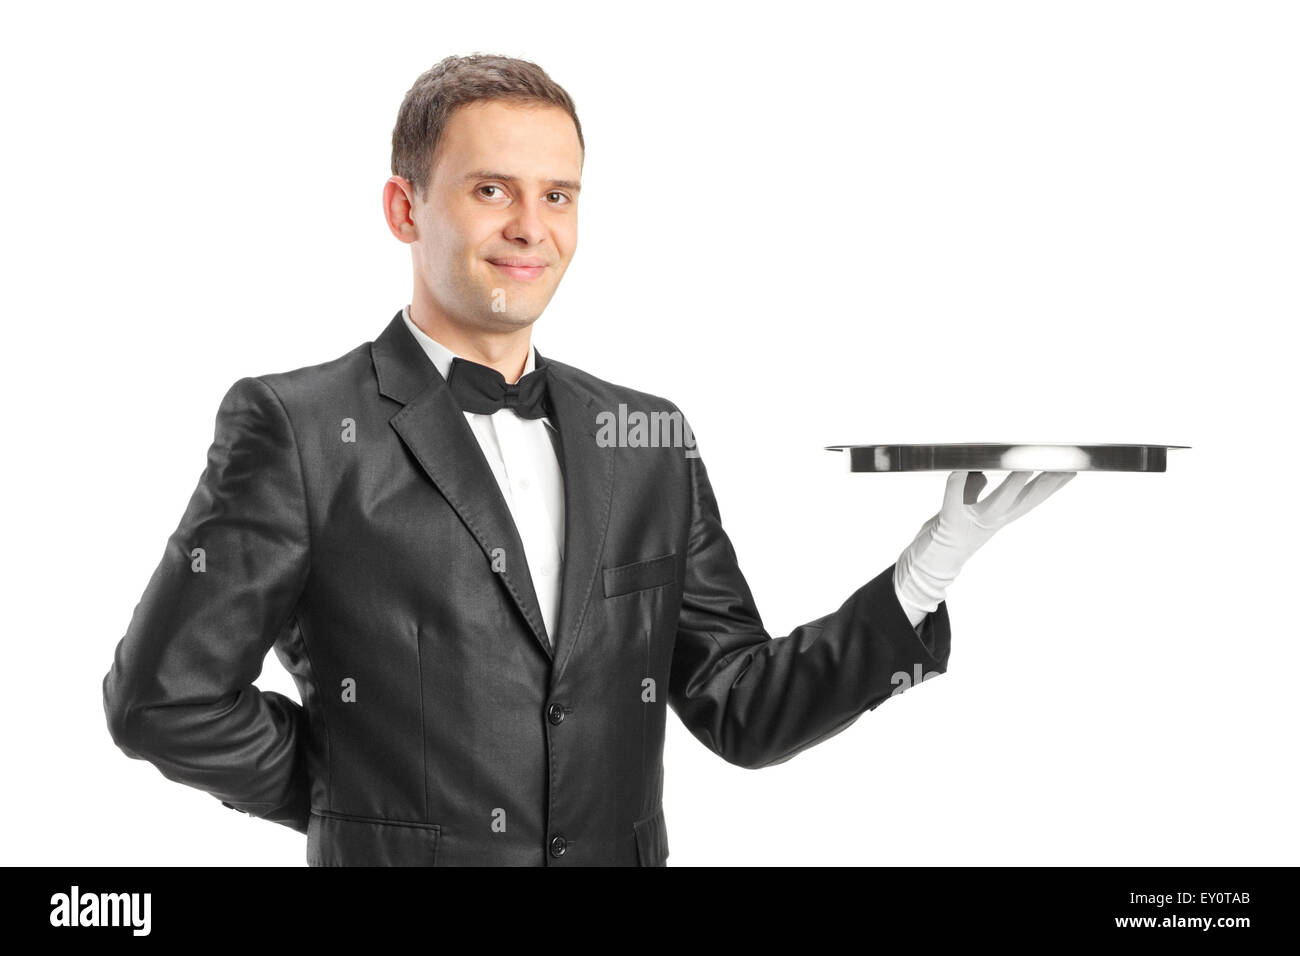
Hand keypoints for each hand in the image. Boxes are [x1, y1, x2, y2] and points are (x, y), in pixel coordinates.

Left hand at [894, 470, 1076, 614]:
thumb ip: (974, 489)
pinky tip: (960, 470)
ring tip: (1024, 468)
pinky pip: (952, 503)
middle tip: (1063, 468)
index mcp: (996, 518)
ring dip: (1011, 486)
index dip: (1050, 486)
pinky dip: (955, 486)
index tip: (1070, 471)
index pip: (1029, 500)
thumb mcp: (965, 509)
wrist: (927, 567)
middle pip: (1022, 503)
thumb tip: (980, 470)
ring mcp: (970, 525)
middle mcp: (989, 523)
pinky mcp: (948, 525)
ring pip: (996, 504)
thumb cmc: (947, 536)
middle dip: (1044, 486)